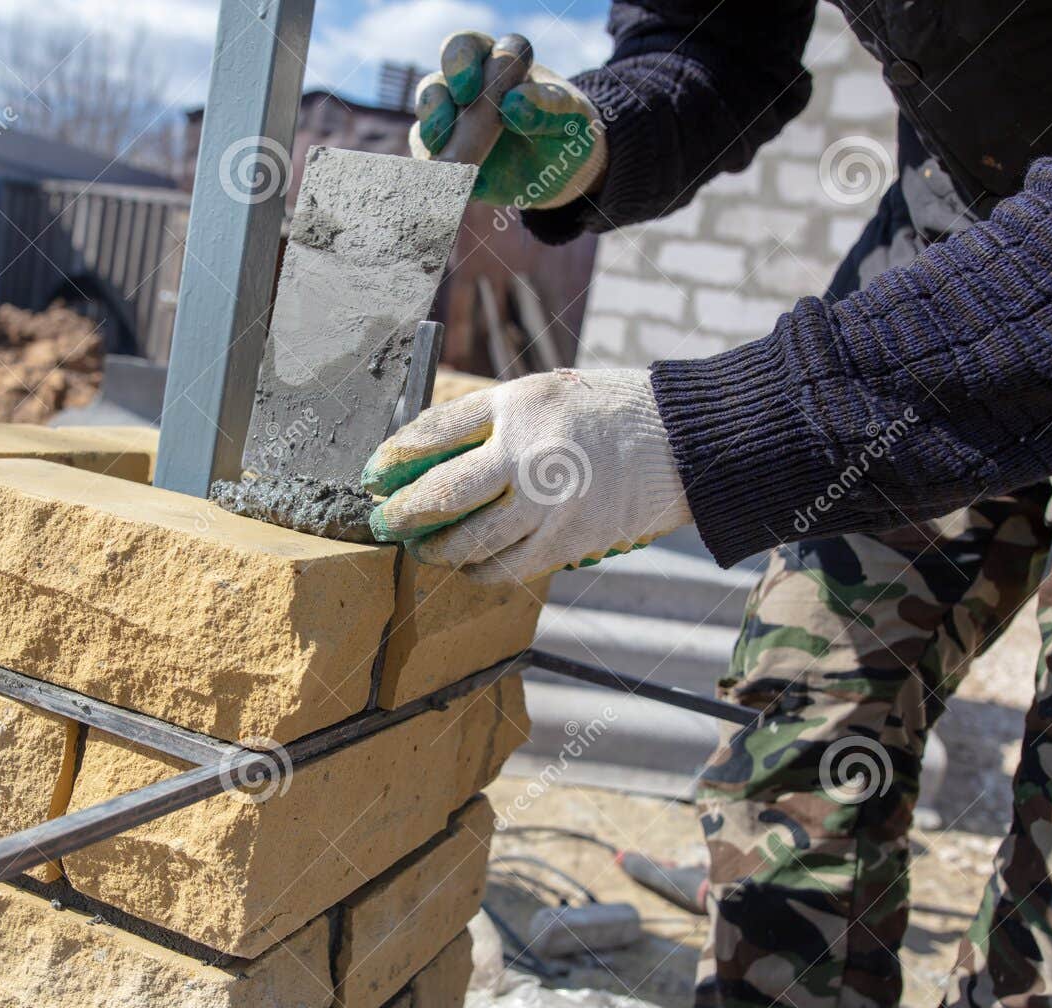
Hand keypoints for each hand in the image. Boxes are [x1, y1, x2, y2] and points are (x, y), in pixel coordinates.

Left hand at [364, 369, 688, 583]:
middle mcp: (529, 454)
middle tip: (382, 522)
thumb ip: (491, 420)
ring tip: (422, 549)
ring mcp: (548, 503)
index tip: (372, 473)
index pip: (435, 430)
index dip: (393, 455)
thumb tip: (421, 457)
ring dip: (435, 550)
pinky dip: (477, 571)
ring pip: (469, 541)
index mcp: (519, 404)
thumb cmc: (603, 414)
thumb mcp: (544, 393)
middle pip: (442, 492)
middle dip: (400, 513)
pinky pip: (504, 568)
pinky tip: (468, 565)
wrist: (679, 443)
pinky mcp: (566, 542)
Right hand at [410, 30, 605, 209]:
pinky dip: (431, 165)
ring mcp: (456, 113)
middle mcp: (476, 80)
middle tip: (445, 127)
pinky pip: (426, 150)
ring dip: (432, 128)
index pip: (477, 47)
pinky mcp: (447, 147)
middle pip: (446, 69)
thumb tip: (512, 104)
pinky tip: (444, 181)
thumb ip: (549, 107)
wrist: (560, 171)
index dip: (466, 63)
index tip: (469, 93)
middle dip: (440, 91)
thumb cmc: (568, 133)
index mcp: (505, 62)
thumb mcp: (571, 120)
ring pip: (430, 105)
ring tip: (447, 160)